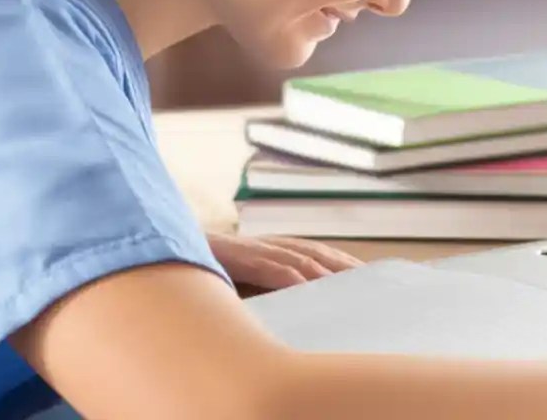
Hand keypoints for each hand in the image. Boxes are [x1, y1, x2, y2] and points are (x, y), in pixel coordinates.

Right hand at [208, 233, 362, 292]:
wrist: (175, 251)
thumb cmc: (215, 269)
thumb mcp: (248, 277)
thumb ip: (272, 285)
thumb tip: (297, 299)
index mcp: (277, 248)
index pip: (320, 253)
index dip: (344, 262)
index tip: (370, 275)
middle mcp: (272, 245)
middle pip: (319, 254)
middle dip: (346, 266)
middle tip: (372, 281)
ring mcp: (258, 250)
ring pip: (301, 260)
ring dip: (327, 271)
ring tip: (350, 284)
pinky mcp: (242, 258)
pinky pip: (271, 268)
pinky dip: (291, 277)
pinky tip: (307, 286)